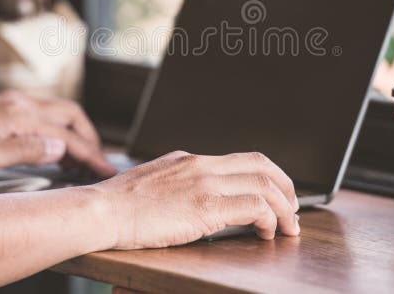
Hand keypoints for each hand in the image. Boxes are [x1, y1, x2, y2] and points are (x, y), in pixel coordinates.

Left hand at [0, 90, 115, 181]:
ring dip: (75, 134)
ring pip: (59, 112)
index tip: (105, 170)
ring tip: (80, 159)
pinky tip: (54, 148)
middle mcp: (21, 103)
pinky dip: (58, 130)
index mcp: (19, 116)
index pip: (67, 135)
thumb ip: (25, 151)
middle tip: (98, 162)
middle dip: (89, 139)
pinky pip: (44, 114)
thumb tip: (60, 147)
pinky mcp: (5, 108)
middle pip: (71, 115)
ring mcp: (13, 103)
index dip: (89, 154)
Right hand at [93, 150, 299, 247]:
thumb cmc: (117, 206)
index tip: (275, 194)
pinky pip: (253, 207)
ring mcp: (204, 182)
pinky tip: (266, 233)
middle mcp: (201, 164)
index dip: (266, 176)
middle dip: (285, 185)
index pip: (241, 159)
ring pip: (264, 185)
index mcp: (189, 160)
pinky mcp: (205, 205)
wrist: (100, 210)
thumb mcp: (154, 184)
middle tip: (293, 208)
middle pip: (260, 164)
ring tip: (288, 227)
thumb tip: (195, 201)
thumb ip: (178, 186)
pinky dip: (269, 219)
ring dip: (283, 207)